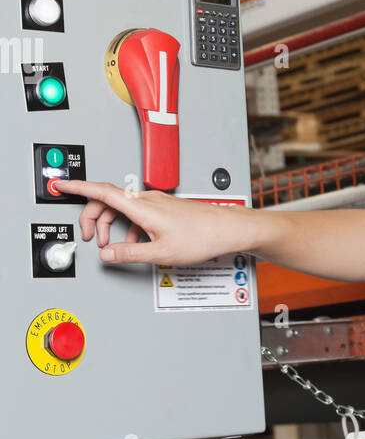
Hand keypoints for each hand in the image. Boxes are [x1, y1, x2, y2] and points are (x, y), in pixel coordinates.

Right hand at [52, 179, 253, 265]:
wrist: (229, 228)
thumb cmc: (203, 236)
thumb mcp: (160, 252)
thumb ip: (129, 253)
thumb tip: (108, 254)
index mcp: (142, 206)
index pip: (101, 191)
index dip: (78, 188)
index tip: (61, 185)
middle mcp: (147, 199)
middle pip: (107, 201)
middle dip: (93, 218)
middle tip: (91, 237)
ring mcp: (156, 202)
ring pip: (122, 208)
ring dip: (112, 224)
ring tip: (114, 245)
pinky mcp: (164, 208)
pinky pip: (137, 213)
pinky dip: (128, 226)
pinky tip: (135, 242)